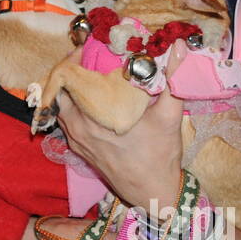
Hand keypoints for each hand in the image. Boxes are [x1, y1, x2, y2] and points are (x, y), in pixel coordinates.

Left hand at [55, 42, 189, 211]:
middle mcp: (78, 128)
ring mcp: (76, 140)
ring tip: (88, 75)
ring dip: (71, 89)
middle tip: (88, 58)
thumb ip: (174, 79)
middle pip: (60, 90)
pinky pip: (66, 120)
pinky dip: (72, 105)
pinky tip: (90, 99)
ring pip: (61, 106)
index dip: (74, 59)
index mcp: (94, 116)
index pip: (69, 79)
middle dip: (71, 71)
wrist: (152, 193)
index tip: (88, 46)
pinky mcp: (79, 149)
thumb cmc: (160, 155)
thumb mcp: (170, 116)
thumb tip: (179, 47)